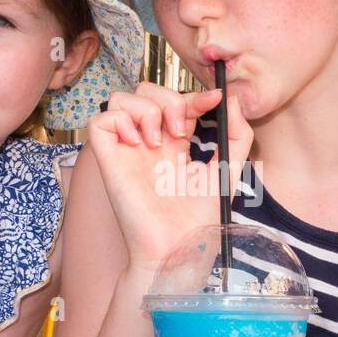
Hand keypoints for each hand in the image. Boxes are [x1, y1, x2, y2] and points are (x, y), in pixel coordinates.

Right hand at [86, 82, 253, 271]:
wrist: (179, 245)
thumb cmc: (199, 218)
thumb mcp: (227, 170)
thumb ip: (237, 134)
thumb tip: (233, 99)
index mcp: (173, 144)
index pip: (176, 101)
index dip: (193, 95)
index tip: (214, 100)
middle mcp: (147, 143)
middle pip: (145, 91)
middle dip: (168, 99)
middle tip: (181, 132)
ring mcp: (126, 149)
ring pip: (120, 98)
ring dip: (145, 109)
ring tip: (158, 140)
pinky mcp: (109, 160)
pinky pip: (99, 119)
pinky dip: (120, 121)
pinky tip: (138, 144)